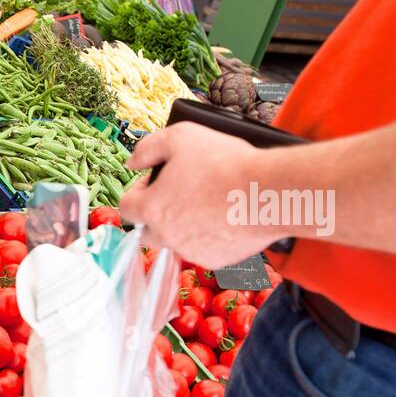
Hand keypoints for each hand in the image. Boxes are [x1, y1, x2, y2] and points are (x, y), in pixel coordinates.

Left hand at [119, 123, 285, 267]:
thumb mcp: (181, 136)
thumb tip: (133, 161)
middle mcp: (166, 235)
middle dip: (155, 215)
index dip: (138, 192)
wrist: (269, 192)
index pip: (126, 208)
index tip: (155, 183)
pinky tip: (223, 216)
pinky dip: (208, 237)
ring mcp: (189, 250)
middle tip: (178, 196)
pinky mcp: (214, 260)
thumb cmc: (226, 163)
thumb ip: (148, 148)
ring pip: (175, 241)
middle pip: (147, 231)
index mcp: (152, 207)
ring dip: (183, 225)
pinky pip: (202, 250)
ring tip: (207, 202)